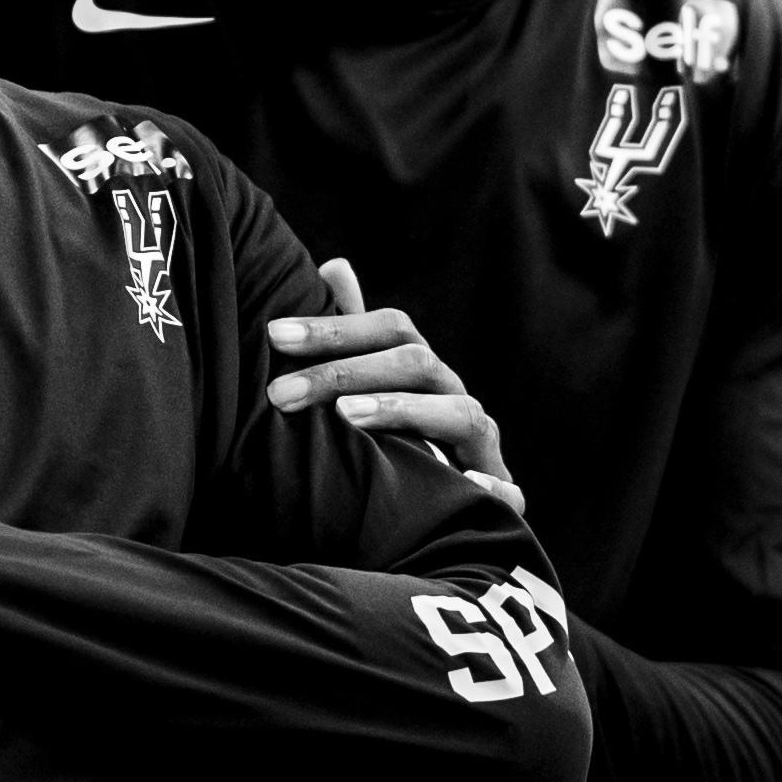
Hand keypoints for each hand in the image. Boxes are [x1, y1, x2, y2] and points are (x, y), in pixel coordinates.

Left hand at [266, 258, 525, 513]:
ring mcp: (481, 447)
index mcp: (425, 372)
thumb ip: (353, 334)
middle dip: (346, 372)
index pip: (392, 329)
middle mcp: (455, 398)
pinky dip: (491, 489)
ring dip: (402, 410)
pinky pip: (507, 493)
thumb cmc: (396, 445)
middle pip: (415, 364)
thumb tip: (336, 264)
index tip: (274, 336)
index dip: (335, 328)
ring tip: (345, 416)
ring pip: (459, 413)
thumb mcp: (370, 389)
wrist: (442, 517)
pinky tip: (462, 484)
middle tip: (281, 392)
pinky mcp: (503, 499)